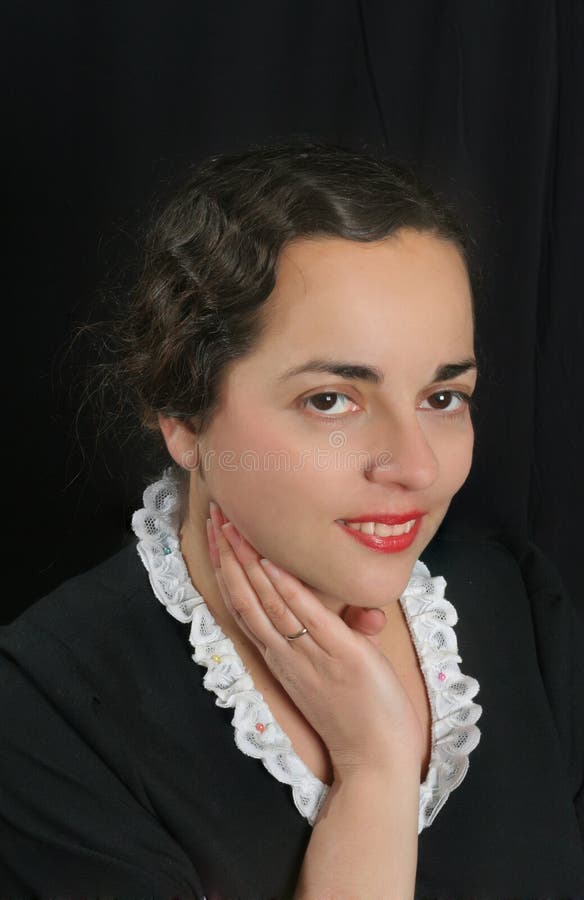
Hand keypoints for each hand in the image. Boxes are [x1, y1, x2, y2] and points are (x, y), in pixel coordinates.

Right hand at [206, 503, 423, 778]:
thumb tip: (361, 614)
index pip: (244, 605)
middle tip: (214, 515)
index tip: (218, 534)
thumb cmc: (361, 717)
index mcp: (282, 656)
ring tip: (230, 526)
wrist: (376, 761)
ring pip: (266, 602)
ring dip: (246, 561)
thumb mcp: (337, 669)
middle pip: (245, 596)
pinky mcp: (340, 655)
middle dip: (228, 554)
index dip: (228, 568)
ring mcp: (309, 654)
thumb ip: (340, 637)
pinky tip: (270, 561)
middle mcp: (286, 653)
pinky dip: (285, 588)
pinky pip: (305, 617)